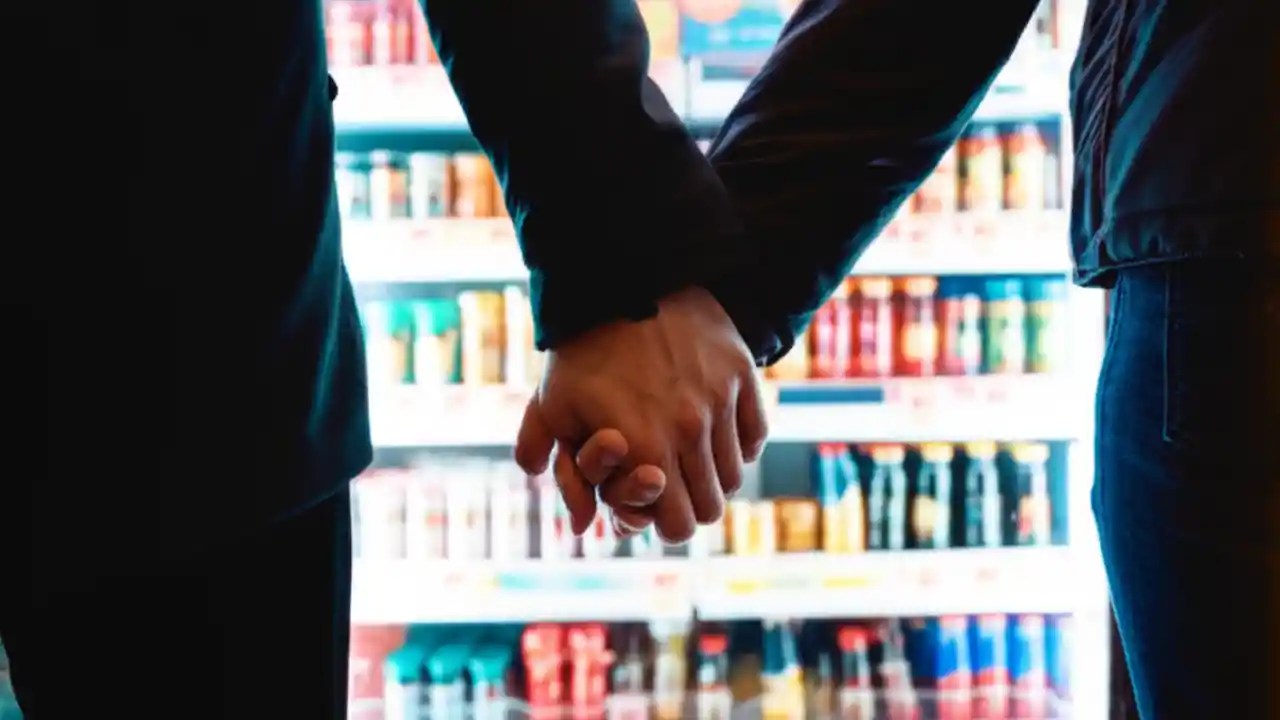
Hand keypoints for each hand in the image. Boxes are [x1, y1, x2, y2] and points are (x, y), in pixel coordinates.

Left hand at [514, 286, 767, 542]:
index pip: (679, 525)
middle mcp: (690, 431)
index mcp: (645, 448)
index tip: (651, 507)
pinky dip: (738, 445)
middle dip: (690, 506)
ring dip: (713, 476)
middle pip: (712, 508)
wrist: (624, 280)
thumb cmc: (583, 351)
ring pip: (737, 476)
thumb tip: (580, 526)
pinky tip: (712, 431)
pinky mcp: (742, 376)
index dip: (663, 525)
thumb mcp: (552, 406)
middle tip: (671, 487)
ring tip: (688, 457)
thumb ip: (561, 471)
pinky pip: (755, 436)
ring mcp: (721, 402)